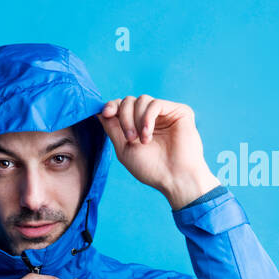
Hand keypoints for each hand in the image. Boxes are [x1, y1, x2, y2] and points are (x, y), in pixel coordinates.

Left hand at [98, 95, 219, 209]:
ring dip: (136, 120)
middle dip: (124, 117)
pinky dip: (147, 118)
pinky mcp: (179, 111)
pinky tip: (148, 134)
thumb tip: (99, 111)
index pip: (121, 106)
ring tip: (143, 141)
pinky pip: (155, 104)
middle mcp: (150, 117)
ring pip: (141, 100)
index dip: (111, 106)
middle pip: (129, 101)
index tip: (105, 113)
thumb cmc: (150, 168)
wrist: (174, 178)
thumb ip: (112, 128)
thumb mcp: (123, 148)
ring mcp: (165, 113)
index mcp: (137, 125)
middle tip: (130, 138)